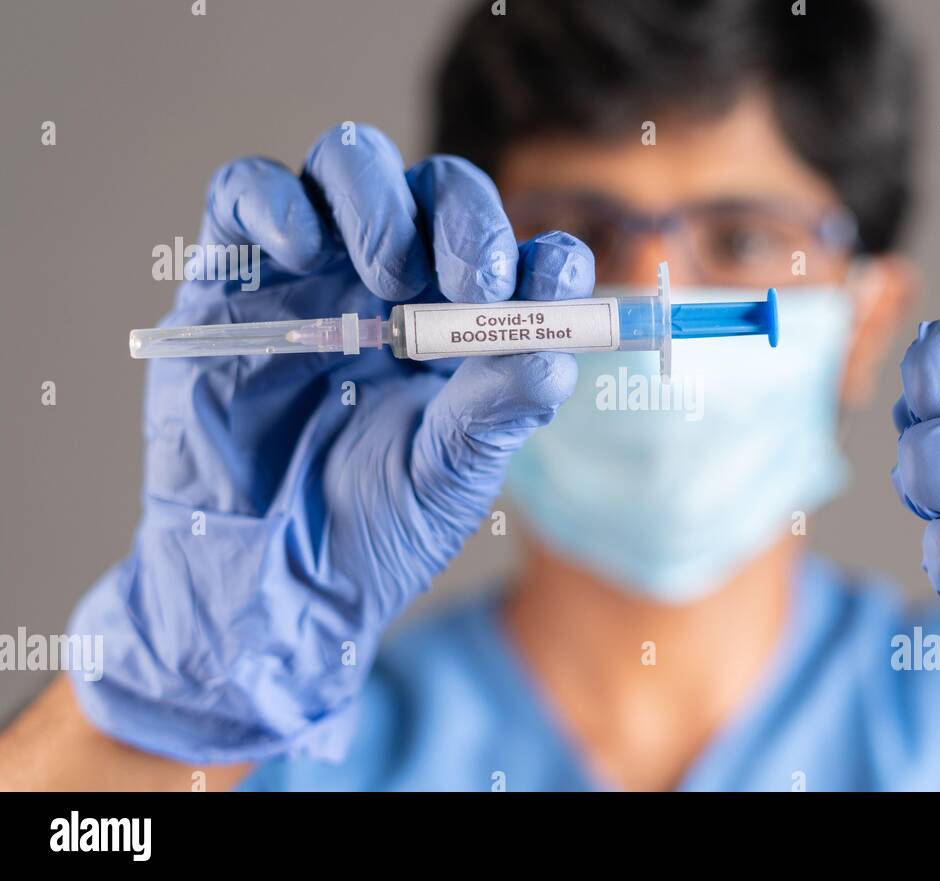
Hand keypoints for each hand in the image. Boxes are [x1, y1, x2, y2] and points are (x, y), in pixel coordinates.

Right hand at [68, 124, 593, 762]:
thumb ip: (499, 412)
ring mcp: (315, 275)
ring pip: (352, 164)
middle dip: (468, 220)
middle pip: (442, 191)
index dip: (544, 258)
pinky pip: (248, 192)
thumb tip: (553, 357)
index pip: (522, 258)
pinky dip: (279, 203)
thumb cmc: (367, 533)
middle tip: (471, 284)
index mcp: (466, 331)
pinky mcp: (234, 280)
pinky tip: (303, 255)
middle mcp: (398, 288)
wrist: (263, 579)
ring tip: (388, 281)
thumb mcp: (450, 478)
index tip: (551, 290)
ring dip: (382, 201)